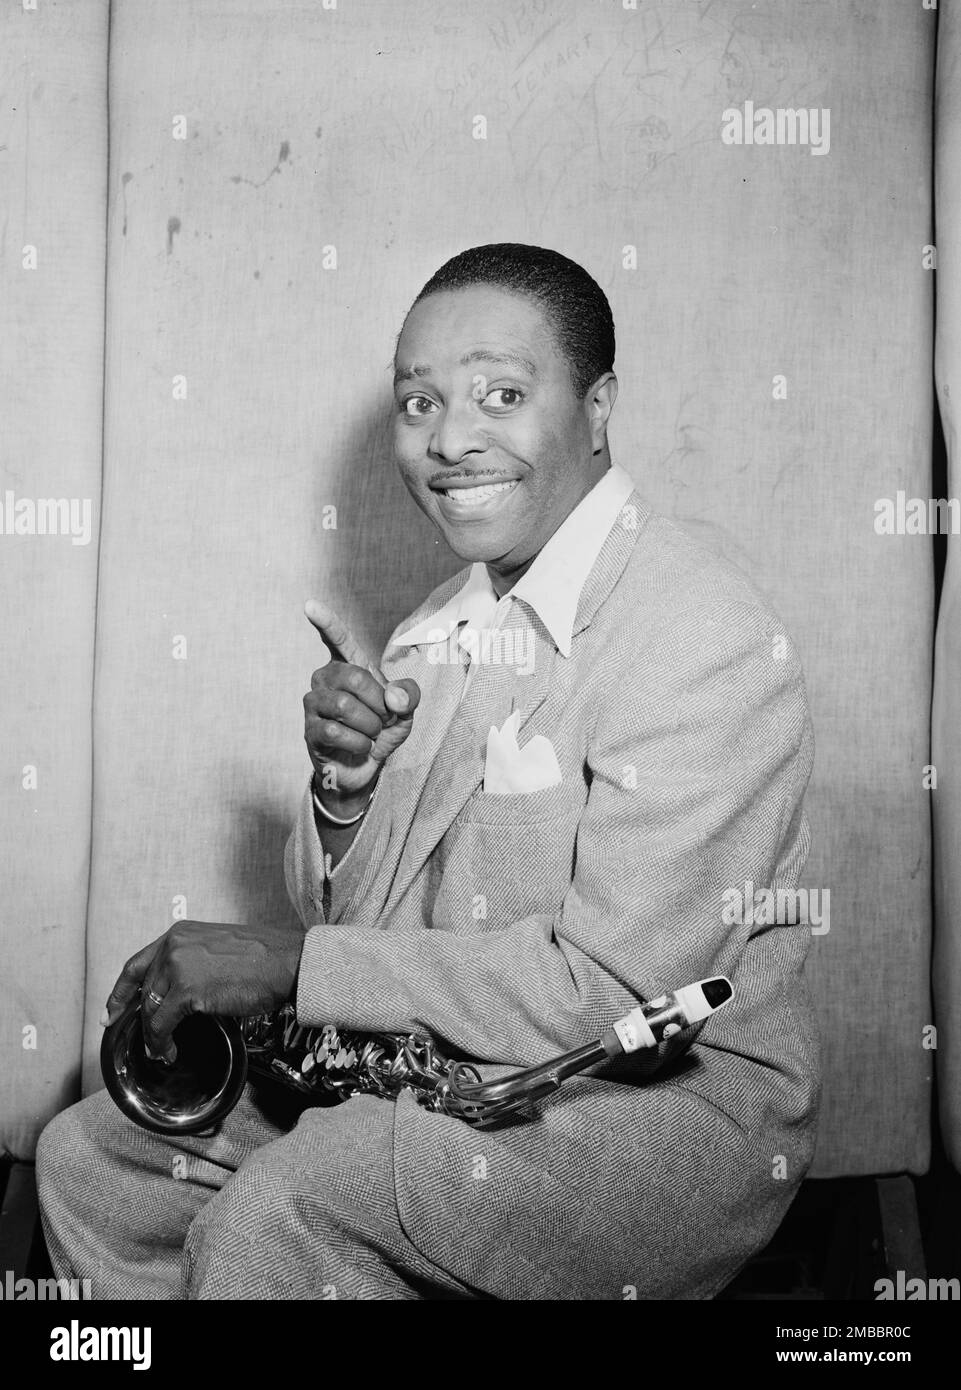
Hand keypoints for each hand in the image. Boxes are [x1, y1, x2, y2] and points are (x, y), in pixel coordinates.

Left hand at [103, 919, 305, 1063]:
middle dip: (133, 1018)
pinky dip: (161, 1042)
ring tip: (160, 1050)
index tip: (111, 1010)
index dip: (120, 991)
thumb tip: (178, 993)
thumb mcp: (218, 947)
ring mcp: (178, 967)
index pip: (136, 964)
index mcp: (179, 934)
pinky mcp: (187, 991)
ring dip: (152, 1035)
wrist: (288, 961)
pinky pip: (161, 1024)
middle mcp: (173, 946)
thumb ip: (192, 962)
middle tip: (137, 1038)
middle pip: (142, 990)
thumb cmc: (264, 957)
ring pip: (149, 1009)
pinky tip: (170, 1051)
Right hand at [303, 599, 420, 810]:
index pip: (337, 640)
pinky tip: (360, 746)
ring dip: (369, 725)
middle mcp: (326, 679)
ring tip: (371, 734)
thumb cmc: (382, 730)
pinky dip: (358, 743)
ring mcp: (314, 704)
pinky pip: (335, 732)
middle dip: (379, 703)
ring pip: (343, 706)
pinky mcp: (310, 731)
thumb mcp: (405, 710)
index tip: (309, 605)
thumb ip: (408, 695)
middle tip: (384, 719)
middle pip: (354, 678)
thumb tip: (393, 696)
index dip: (326, 623)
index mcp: (348, 666)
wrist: (367, 767)